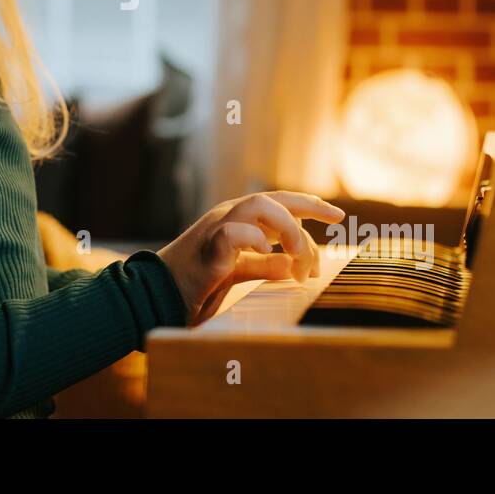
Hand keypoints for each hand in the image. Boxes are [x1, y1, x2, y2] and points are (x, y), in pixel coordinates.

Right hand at [155, 191, 345, 326]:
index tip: (338, 218)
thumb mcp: (237, 275)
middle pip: (273, 197)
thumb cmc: (195, 286)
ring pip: (257, 206)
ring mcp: (216, 228)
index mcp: (236, 222)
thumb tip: (292, 266)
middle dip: (308, 204)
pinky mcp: (207, 248)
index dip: (310, 209)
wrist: (156, 296)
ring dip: (286, 227)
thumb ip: (262, 268)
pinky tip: (270, 257)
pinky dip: (256, 241)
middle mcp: (227, 217)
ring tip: (297, 256)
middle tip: (336, 217)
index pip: (279, 206)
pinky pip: (234, 232)